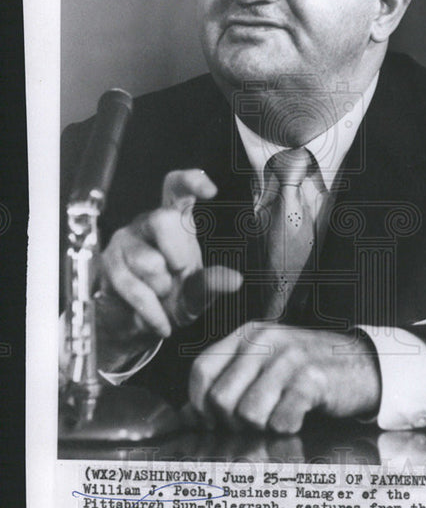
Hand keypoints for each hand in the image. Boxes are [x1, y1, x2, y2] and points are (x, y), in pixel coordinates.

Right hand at [98, 169, 241, 352]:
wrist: (136, 325)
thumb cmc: (171, 298)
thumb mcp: (196, 294)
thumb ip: (211, 284)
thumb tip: (235, 280)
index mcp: (175, 220)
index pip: (177, 188)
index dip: (190, 182)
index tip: (210, 190)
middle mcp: (147, 224)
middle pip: (161, 219)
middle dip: (177, 255)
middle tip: (180, 274)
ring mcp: (124, 241)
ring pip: (148, 260)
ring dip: (162, 287)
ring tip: (163, 294)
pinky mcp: (108, 264)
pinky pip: (133, 287)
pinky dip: (152, 310)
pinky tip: (160, 321)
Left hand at [188, 323, 381, 433]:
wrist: (364, 364)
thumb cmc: (308, 370)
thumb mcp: (264, 366)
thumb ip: (227, 383)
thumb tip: (186, 415)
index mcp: (248, 335)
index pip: (201, 369)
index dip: (199, 403)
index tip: (212, 420)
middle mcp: (265, 341)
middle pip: (220, 397)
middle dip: (231, 421)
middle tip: (254, 422)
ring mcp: (289, 358)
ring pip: (248, 413)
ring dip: (261, 427)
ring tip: (278, 416)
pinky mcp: (311, 379)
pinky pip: (280, 420)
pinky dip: (287, 428)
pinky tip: (299, 416)